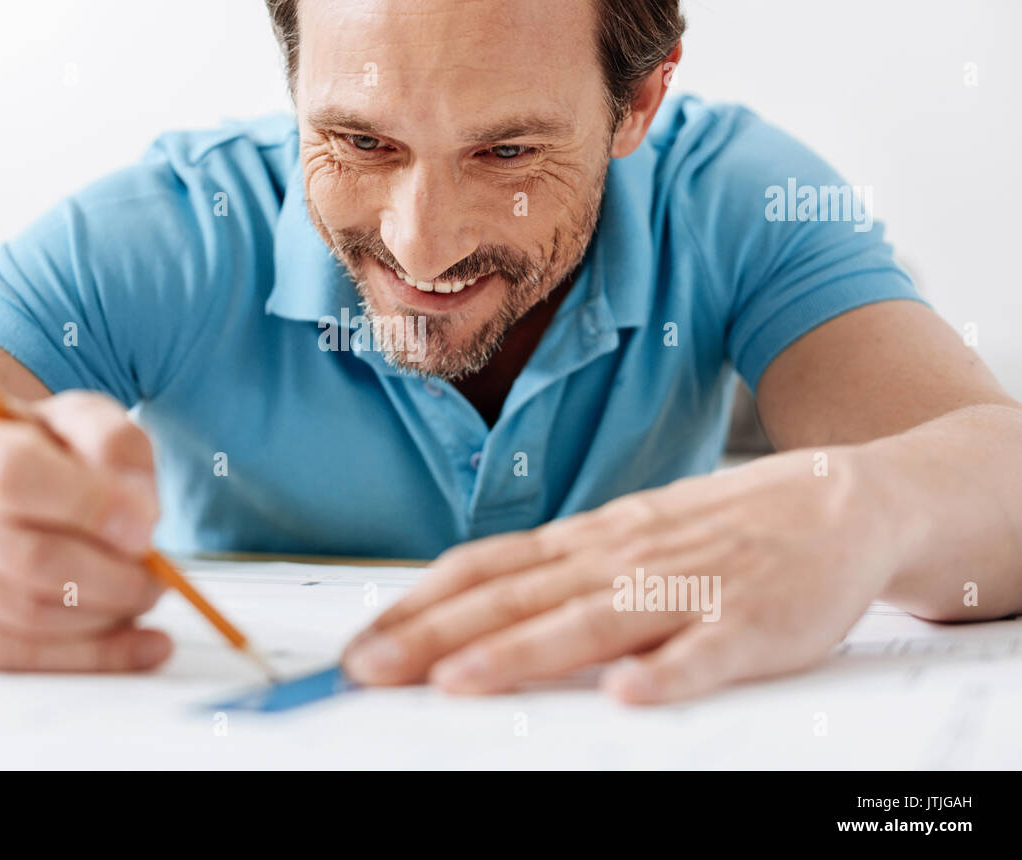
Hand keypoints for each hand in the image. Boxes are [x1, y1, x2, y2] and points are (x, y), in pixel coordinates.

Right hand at [0, 390, 169, 670]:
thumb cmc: (36, 455)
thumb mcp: (81, 423)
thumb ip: (114, 445)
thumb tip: (136, 515)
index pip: (14, 475)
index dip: (88, 507)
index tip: (144, 528)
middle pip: (26, 557)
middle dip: (112, 576)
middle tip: (157, 578)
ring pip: (25, 614)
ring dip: (105, 617)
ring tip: (142, 600)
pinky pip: (12, 658)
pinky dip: (88, 657)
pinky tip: (137, 644)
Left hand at [343, 447, 903, 702]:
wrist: (835, 501)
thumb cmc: (718, 528)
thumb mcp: (623, 538)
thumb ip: (554, 576)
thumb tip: (469, 610)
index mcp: (588, 542)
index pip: (484, 569)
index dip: (417, 604)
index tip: (361, 641)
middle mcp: (621, 559)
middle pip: (515, 598)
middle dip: (433, 635)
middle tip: (368, 669)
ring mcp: (685, 588)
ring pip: (591, 622)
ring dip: (522, 652)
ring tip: (459, 681)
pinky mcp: (750, 623)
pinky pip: (704, 652)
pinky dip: (666, 674)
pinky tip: (628, 695)